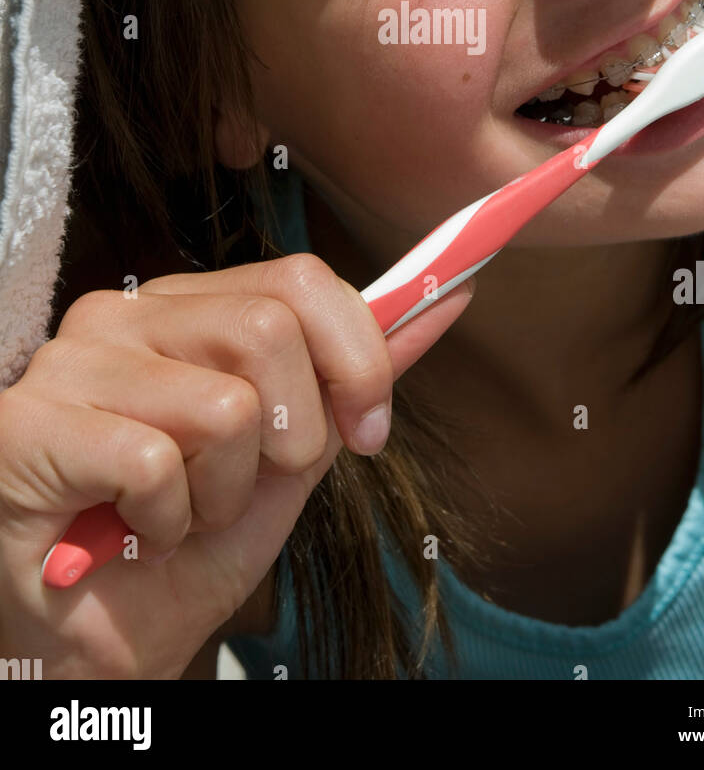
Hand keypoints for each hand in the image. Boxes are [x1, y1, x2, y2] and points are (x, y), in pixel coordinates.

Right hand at [0, 253, 473, 678]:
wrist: (108, 644)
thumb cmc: (192, 543)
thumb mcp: (295, 457)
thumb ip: (356, 378)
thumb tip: (442, 301)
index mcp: (186, 308)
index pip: (298, 278)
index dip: (357, 355)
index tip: (369, 431)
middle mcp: (125, 315)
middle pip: (269, 329)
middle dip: (292, 435)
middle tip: (248, 486)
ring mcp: (70, 363)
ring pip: (223, 405)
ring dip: (224, 494)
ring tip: (178, 516)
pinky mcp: (28, 426)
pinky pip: (154, 464)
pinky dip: (166, 523)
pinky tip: (131, 534)